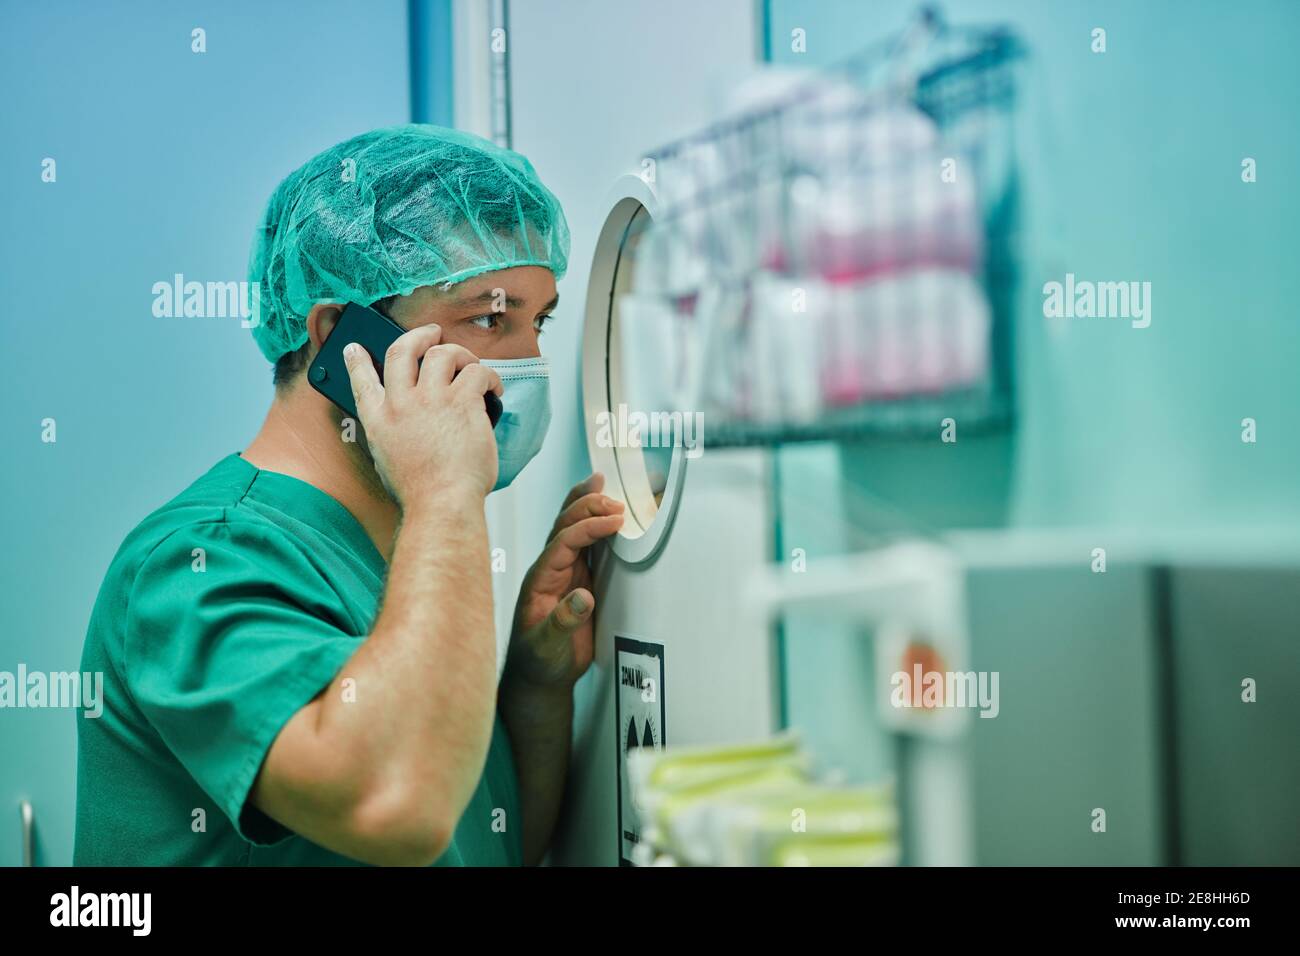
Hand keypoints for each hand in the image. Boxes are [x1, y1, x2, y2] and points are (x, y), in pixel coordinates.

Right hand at [342, 324, 503, 503]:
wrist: (440, 503)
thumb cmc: (420, 492)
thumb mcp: (388, 460)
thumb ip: (392, 435)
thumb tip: (407, 425)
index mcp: (378, 420)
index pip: (361, 380)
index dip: (356, 360)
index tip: (354, 348)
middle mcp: (401, 403)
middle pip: (403, 351)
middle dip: (419, 335)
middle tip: (432, 333)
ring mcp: (431, 400)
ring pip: (443, 353)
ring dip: (459, 353)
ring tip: (470, 364)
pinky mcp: (462, 402)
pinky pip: (477, 372)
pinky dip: (488, 376)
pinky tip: (493, 388)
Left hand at [504, 474, 624, 689]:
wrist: (539, 677)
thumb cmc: (538, 662)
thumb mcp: (548, 647)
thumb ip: (563, 622)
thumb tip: (583, 597)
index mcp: (540, 579)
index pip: (564, 542)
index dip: (588, 528)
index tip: (615, 521)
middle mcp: (549, 569)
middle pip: (565, 526)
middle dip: (588, 508)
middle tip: (616, 501)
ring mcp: (563, 572)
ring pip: (571, 528)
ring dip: (586, 505)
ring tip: (602, 483)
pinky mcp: (577, 579)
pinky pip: (584, 544)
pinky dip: (594, 524)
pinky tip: (605, 513)